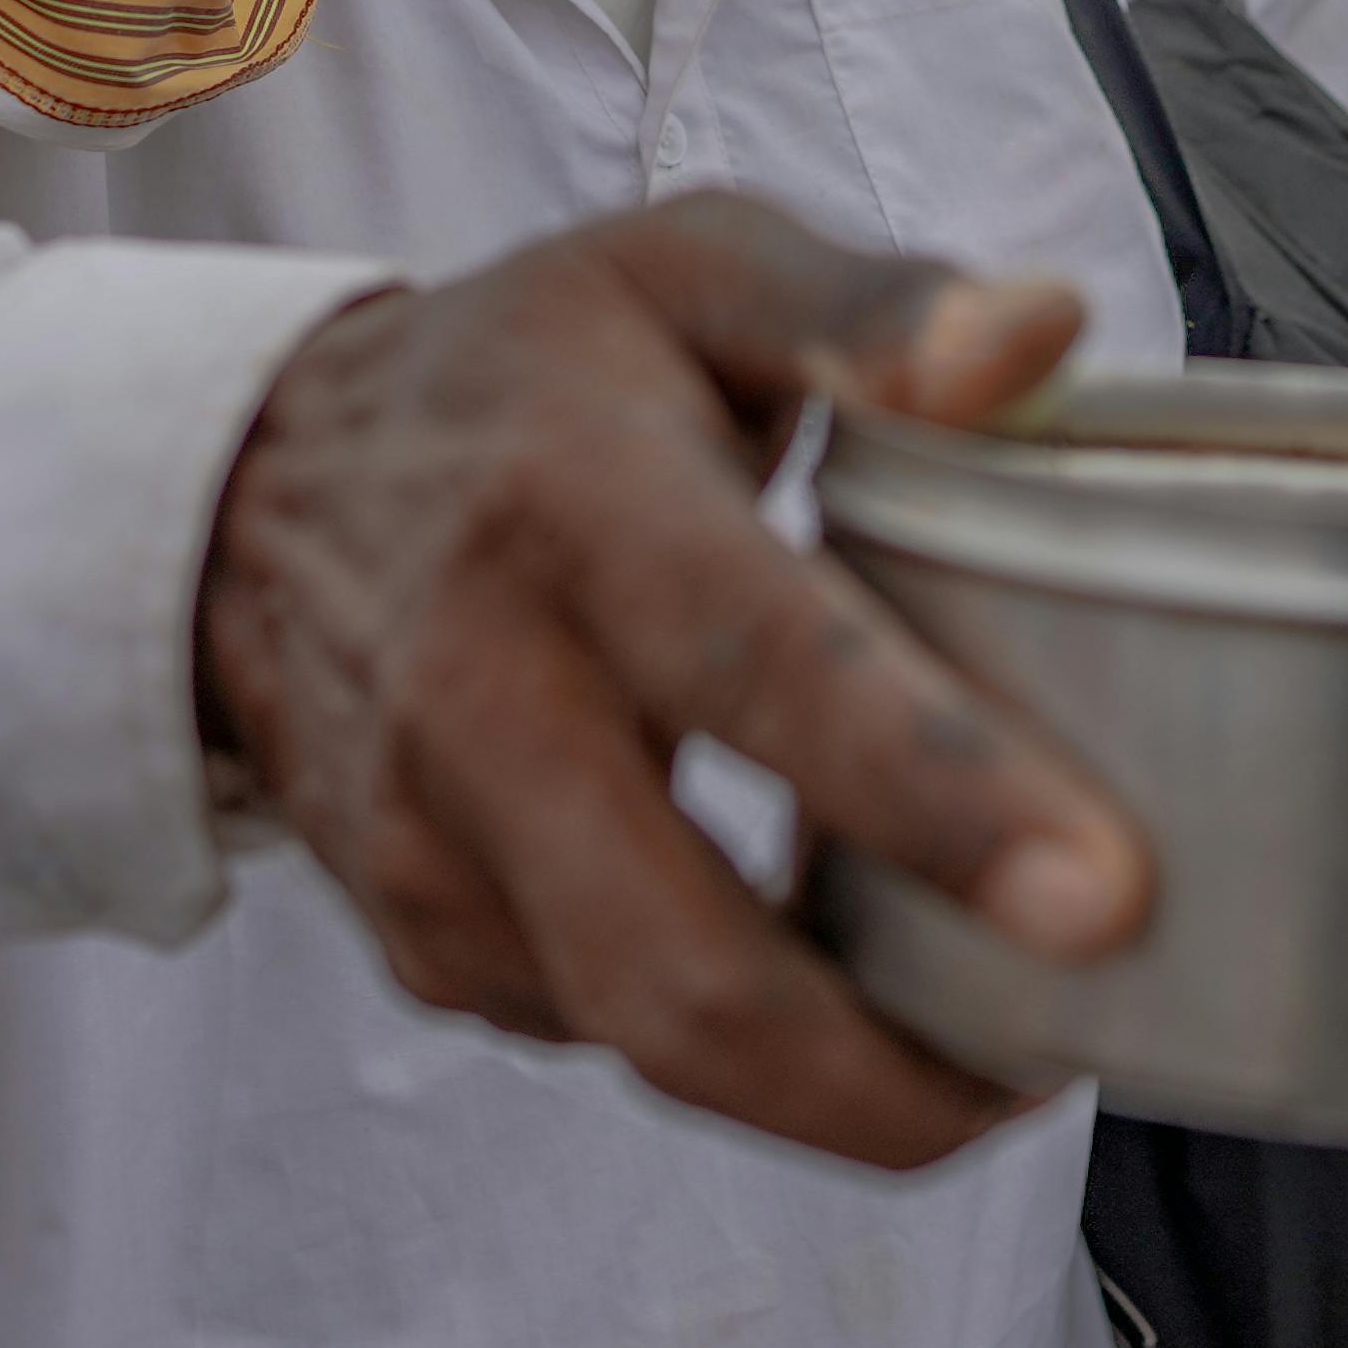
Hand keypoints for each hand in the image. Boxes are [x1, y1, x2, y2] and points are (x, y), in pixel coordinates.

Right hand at [194, 195, 1152, 1171]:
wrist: (245, 494)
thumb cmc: (523, 374)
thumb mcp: (685, 271)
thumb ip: (869, 308)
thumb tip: (1045, 336)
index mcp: (574, 505)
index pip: (761, 668)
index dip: (934, 793)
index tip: (1103, 894)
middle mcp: (481, 697)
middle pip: (687, 970)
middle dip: (891, 1075)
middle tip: (1066, 1059)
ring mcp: (432, 848)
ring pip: (657, 1038)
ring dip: (842, 1073)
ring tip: (984, 1015)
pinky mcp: (423, 944)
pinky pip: (612, 1035)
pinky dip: (745, 1034)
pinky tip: (826, 955)